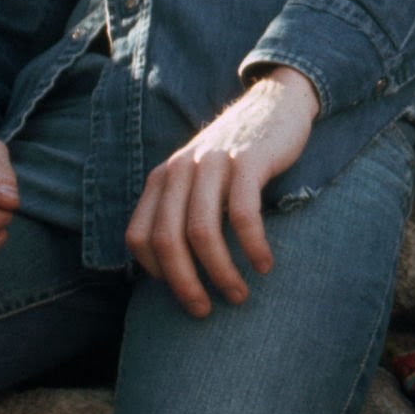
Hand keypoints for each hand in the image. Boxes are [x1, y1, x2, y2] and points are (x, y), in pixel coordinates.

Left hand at [125, 68, 318, 317]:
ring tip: (239, 294)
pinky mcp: (248, 161)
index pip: (139, 236)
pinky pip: (243, 215)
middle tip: (204, 310)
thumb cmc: (240, 152)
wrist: (276, 103)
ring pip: (202, 232)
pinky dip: (252, 246)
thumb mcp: (201, 176)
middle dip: (184, 284)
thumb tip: (176, 267)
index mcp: (163, 178)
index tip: (183, 291)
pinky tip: (265, 264)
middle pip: (167, 240)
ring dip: (220, 272)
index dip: (156, 272)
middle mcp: (180, 170)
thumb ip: (183, 207)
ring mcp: (212, 164)